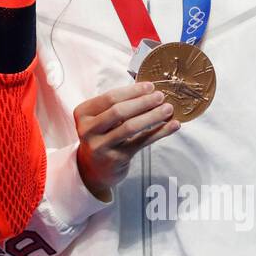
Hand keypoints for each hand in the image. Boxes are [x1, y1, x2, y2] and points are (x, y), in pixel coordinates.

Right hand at [74, 82, 180, 200]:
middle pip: (119, 111)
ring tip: (168, 109)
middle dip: (143, 102)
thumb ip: (116, 105)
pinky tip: (172, 126)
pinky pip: (142, 142)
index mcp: (83, 113)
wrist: (93, 169)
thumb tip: (148, 90)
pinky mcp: (116, 158)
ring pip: (130, 127)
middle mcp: (88, 130)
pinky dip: (159, 132)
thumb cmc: (101, 136)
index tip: (150, 86)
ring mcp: (101, 146)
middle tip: (160, 96)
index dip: (132, 91)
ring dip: (153, 116)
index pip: (109, 97)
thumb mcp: (100, 119)